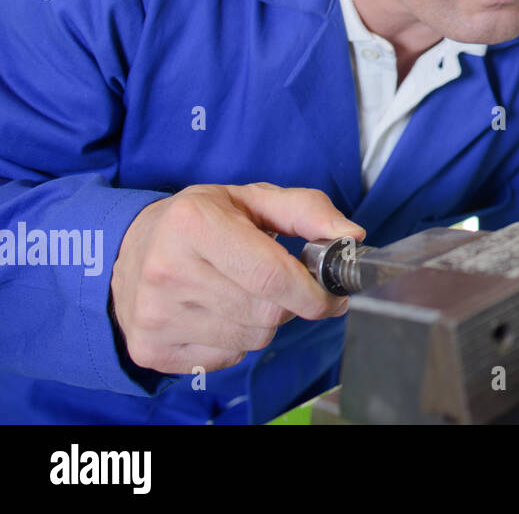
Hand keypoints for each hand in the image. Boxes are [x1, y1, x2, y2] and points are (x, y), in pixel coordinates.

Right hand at [110, 182, 364, 374]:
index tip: (332, 294)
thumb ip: (307, 210)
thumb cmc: (202, 221)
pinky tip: (219, 312)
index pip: (273, 277)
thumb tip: (352, 237)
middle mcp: (167, 270)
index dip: (314, 292)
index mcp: (194, 223)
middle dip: (291, 304)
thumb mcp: (251, 198)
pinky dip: (236, 340)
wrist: (127, 248)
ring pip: (250, 339)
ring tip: (245, 292)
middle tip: (286, 287)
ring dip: (264, 322)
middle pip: (266, 313)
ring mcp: (154, 314)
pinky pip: (225, 358)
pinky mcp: (150, 348)